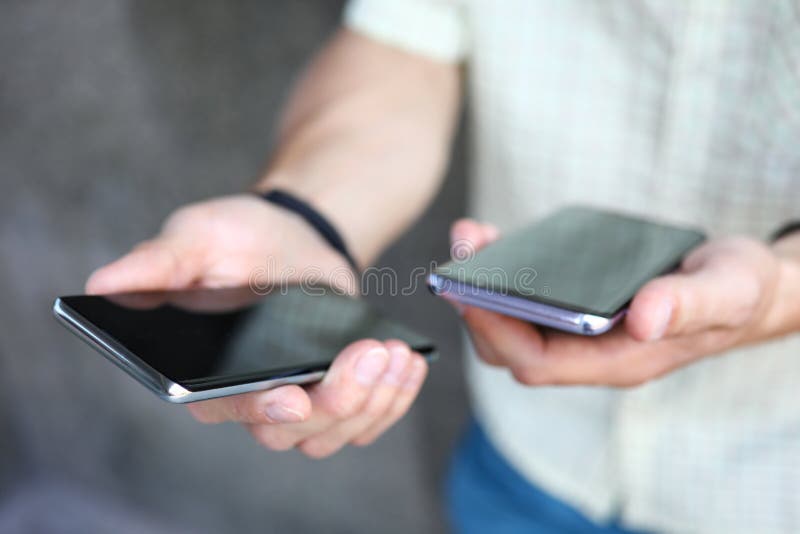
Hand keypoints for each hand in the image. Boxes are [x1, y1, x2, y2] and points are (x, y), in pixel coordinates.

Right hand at [86, 194, 428, 456]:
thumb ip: (159, 263)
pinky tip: (411, 362)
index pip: (229, 407)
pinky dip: (395, 397)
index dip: (259, 408)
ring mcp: (301, 399)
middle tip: (370, 353)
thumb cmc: (237, 237)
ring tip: (396, 354)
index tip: (292, 394)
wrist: (292, 236)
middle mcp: (252, 397)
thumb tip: (102, 281)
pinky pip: (371, 417)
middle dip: (339, 399)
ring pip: (338, 432)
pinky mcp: (339, 392)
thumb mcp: (197, 237)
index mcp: (207, 371)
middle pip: (295, 430)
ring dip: (375, 398)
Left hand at [451, 218, 799, 386]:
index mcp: (618, 360)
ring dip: (483, 286)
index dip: (497, 332)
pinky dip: (503, 274)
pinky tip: (495, 239)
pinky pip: (526, 301)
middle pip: (511, 346)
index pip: (537, 363)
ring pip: (512, 322)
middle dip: (476, 305)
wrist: (745, 286)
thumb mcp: (726, 292)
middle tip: (459, 257)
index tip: (469, 294)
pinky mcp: (578, 308)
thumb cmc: (737, 292)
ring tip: (470, 236)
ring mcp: (581, 333)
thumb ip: (690, 305)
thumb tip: (646, 318)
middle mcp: (590, 353)